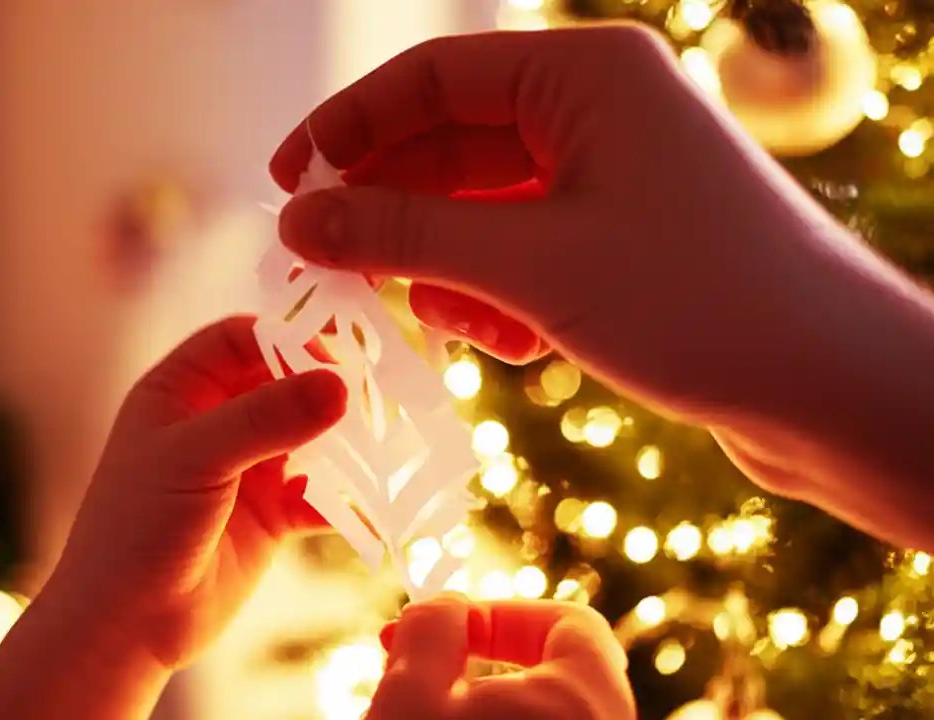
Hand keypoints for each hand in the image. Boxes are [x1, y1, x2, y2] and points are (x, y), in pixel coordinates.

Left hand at [0, 317, 346, 719]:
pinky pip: (321, 494)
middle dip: (326, 389)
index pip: (240, 340)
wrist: (125, 626)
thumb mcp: (195, 458)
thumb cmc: (137, 528)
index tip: (333, 358)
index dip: (285, 340)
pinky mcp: (271, 516)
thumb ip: (264, 418)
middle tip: (372, 397)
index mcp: (180, 391)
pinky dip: (346, 497)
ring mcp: (246, 469)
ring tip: (381, 446)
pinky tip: (368, 503)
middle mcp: (215, 423)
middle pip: (284, 383)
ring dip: (344, 441)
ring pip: (309, 437)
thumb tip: (339, 384)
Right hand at [271, 25, 933, 548]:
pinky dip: (495, 292)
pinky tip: (505, 344)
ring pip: (482, 206)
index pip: (431, 77)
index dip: (346, 128)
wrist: (831, 387)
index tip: (285, 185)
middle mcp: (599, 113)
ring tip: (435, 321)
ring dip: (443, 264)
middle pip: (451, 143)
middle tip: (326, 264)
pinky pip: (523, 249)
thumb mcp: (529, 266)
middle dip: (390, 209)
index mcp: (586, 75)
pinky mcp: (623, 240)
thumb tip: (300, 220)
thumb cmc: (698, 302)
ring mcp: (614, 177)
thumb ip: (404, 234)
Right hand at [368, 596, 632, 719]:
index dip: (502, 613)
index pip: (573, 622)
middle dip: (485, 659)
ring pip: (546, 714)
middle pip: (560, 671)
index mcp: (586, 700)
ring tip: (425, 710)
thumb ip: (433, 627)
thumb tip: (448, 606)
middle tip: (425, 670)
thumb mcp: (411, 691)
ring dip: (485, 701)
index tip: (447, 630)